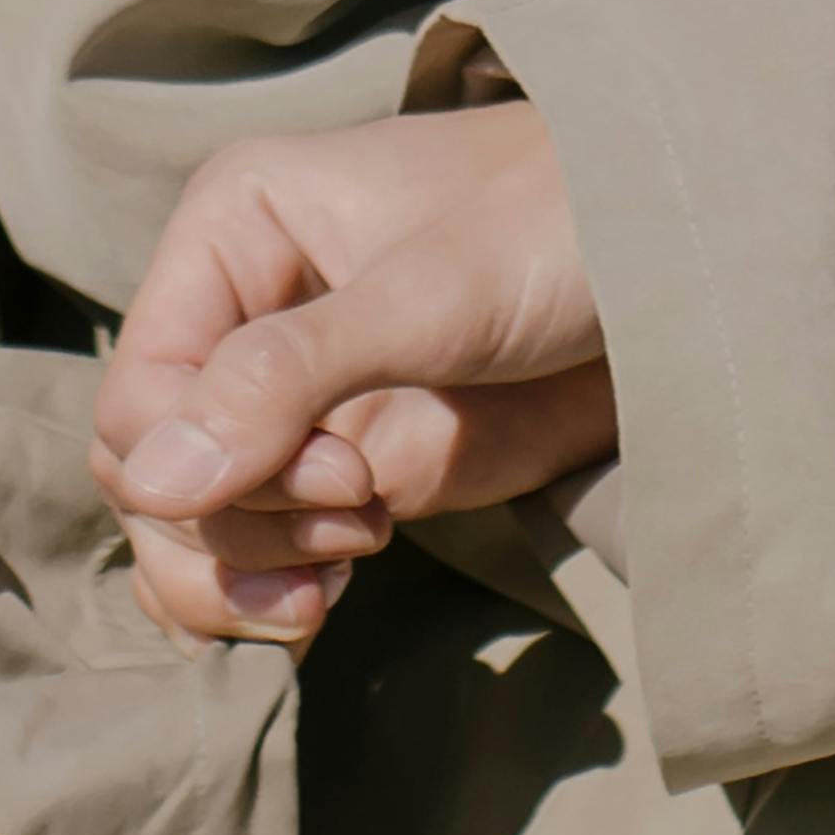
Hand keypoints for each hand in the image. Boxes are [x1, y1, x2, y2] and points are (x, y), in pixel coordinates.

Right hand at [92, 104, 617, 644]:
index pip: (143, 394)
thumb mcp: (428, 293)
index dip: (214, 462)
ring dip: (244, 580)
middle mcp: (245, 322)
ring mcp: (299, 408)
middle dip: (237, 528)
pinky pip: (261, 558)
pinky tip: (319, 607)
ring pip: (194, 529)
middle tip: (364, 520)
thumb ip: (289, 378)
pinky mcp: (358, 475)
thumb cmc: (567, 227)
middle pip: (154, 475)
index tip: (350, 474)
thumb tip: (151, 484)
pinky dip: (268, 598)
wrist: (691, 270)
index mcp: (234, 238)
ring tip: (339, 580)